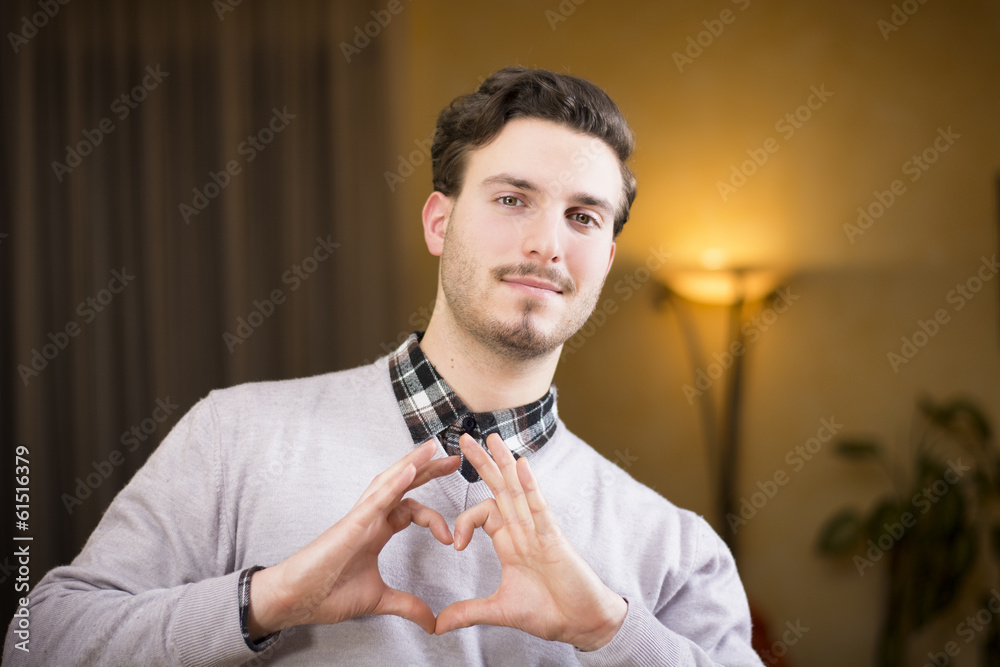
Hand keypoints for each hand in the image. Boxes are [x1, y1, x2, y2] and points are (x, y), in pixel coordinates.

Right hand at [248, 440, 459, 637]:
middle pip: (403, 485)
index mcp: (376, 531)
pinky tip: (411, 469)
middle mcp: (370, 518)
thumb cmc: (326, 593)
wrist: (295, 600)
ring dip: (412, 464)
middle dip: (428, 470)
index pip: (409, 509)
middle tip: (453, 459)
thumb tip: (430, 622)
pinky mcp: (351, 524)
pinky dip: (394, 483)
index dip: (433, 515)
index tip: (450, 537)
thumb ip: (407, 605)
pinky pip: (376, 499)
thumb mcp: (379, 599)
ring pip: (389, 482)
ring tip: (432, 449)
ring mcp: (360, 518)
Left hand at [435, 433, 626, 650]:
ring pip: (518, 489)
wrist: (580, 624)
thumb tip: (438, 624)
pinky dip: (530, 485)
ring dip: (504, 462)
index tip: (454, 546)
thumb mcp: (499, 611)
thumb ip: (469, 612)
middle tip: (463, 437)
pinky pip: (539, 506)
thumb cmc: (548, 611)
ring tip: (491, 437)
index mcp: (510, 540)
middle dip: (482, 462)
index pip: (482, 513)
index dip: (463, 521)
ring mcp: (539, 530)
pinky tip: (521, 465)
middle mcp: (523, 529)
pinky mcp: (553, 537)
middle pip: (499, 487)